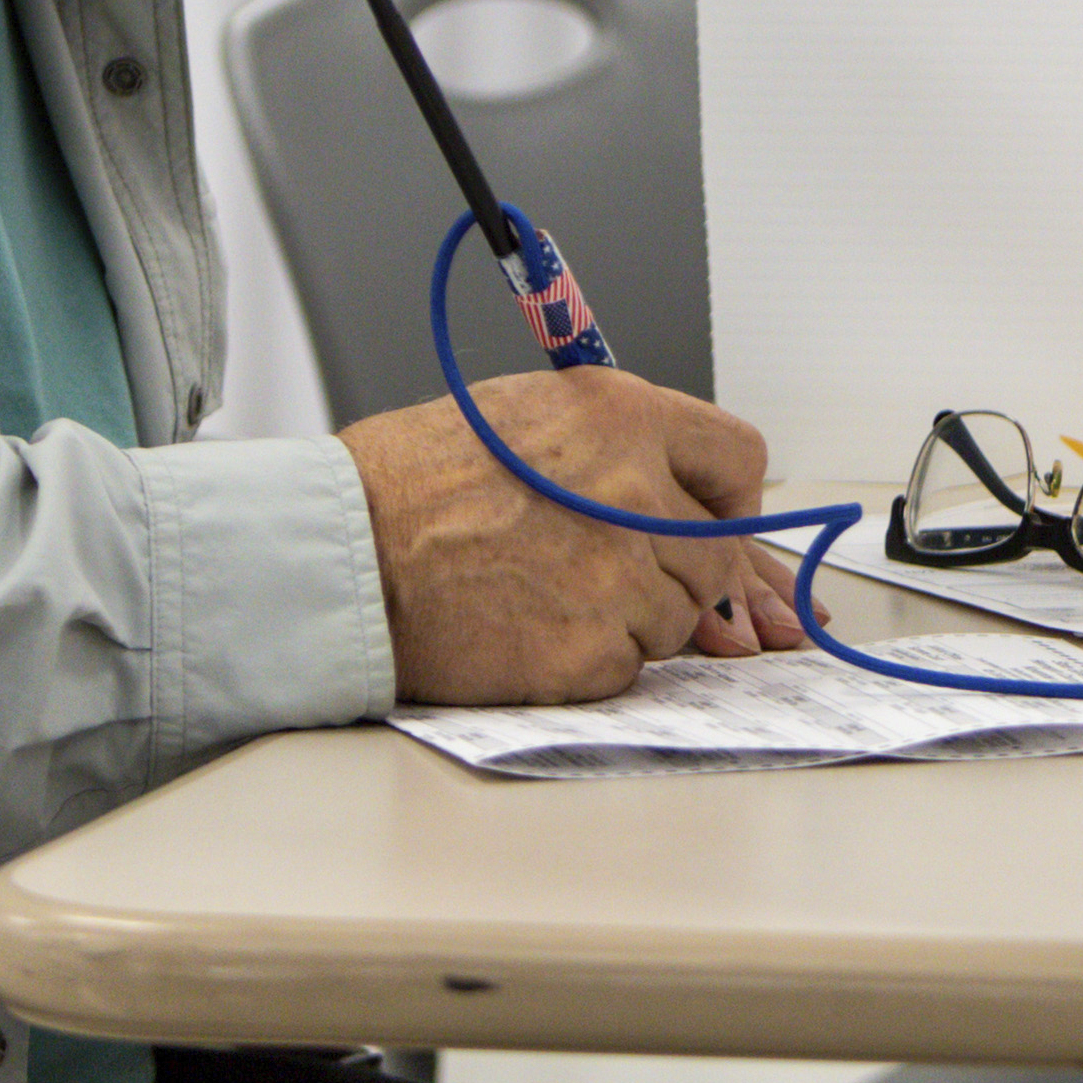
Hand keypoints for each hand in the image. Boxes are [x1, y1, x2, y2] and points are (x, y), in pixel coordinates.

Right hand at [343, 371, 807, 704]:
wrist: (345, 556)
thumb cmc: (413, 484)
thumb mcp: (529, 421)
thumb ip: (622, 455)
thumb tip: (696, 515)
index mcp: (622, 416)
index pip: (738, 458)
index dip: (726, 498)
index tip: (708, 521)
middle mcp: (637, 492)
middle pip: (716, 554)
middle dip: (677, 572)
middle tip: (604, 571)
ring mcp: (620, 578)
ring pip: (677, 616)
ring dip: (631, 616)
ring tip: (545, 588)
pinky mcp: (593, 651)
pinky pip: (631, 666)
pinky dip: (592, 658)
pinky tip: (531, 627)